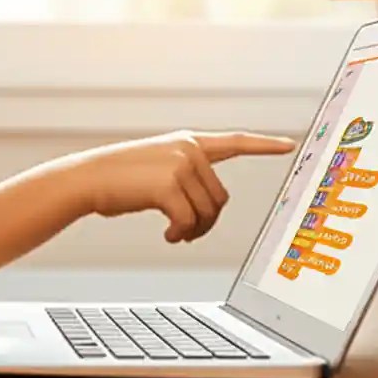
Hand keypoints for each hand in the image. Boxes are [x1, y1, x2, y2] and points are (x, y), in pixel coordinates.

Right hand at [70, 130, 296, 242]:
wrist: (87, 178)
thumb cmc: (119, 179)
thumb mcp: (157, 166)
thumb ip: (186, 175)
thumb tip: (207, 212)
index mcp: (189, 142)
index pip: (235, 142)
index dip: (265, 145)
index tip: (289, 145)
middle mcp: (189, 149)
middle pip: (220, 198)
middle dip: (206, 222)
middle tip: (185, 232)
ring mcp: (180, 165)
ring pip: (207, 213)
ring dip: (192, 231)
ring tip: (173, 232)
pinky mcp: (170, 185)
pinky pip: (189, 221)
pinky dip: (180, 234)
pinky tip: (167, 235)